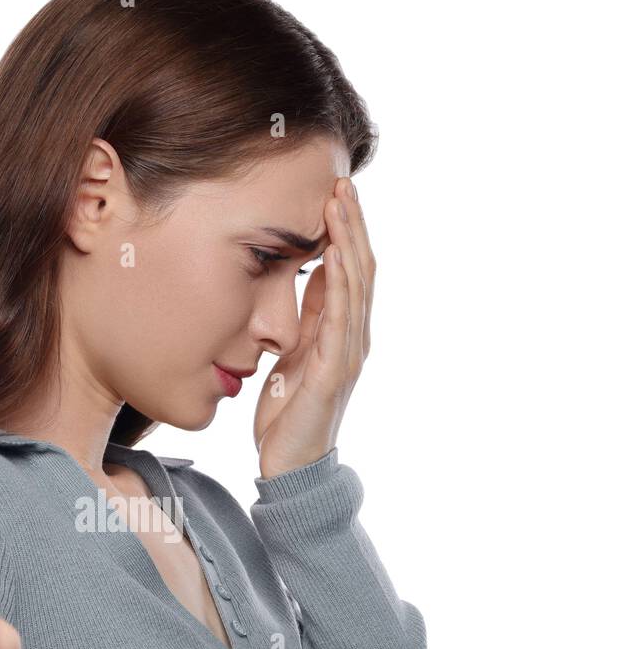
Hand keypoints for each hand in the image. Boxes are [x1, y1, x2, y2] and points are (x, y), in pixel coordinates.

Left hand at [254, 177, 374, 475]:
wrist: (290, 466)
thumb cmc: (289, 413)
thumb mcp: (294, 351)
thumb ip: (308, 315)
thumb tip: (310, 270)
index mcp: (342, 331)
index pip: (350, 270)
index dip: (346, 231)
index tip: (334, 191)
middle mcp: (353, 337)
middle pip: (359, 268)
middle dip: (352, 224)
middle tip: (342, 182)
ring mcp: (347, 353)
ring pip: (355, 286)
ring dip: (348, 241)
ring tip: (339, 204)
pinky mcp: (333, 372)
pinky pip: (339, 320)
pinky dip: (337, 284)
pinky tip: (332, 255)